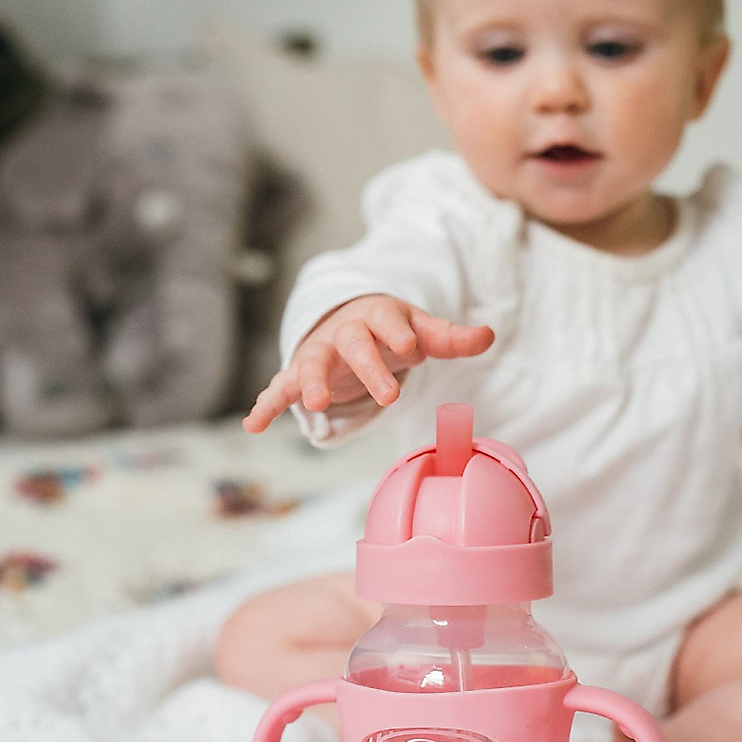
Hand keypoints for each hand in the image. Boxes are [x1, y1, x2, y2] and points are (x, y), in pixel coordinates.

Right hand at [243, 294, 493, 432]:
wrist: (349, 322)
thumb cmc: (392, 331)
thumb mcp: (422, 331)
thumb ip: (452, 337)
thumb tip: (489, 335)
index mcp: (377, 317)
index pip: (387, 321)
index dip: (397, 332)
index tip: (410, 347)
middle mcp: (344, 333)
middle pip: (353, 345)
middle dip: (368, 367)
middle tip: (387, 395)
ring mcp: (319, 353)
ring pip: (311, 364)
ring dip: (311, 383)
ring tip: (314, 405)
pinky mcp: (300, 376)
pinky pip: (279, 388)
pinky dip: (265, 405)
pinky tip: (252, 424)